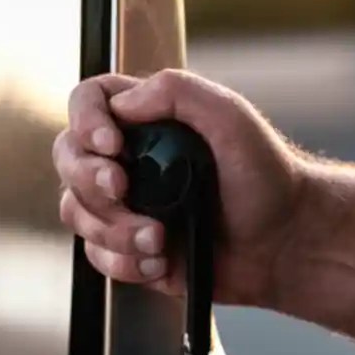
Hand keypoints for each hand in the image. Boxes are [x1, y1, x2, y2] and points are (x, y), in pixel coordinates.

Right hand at [53, 69, 309, 307]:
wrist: (286, 245)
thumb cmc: (267, 177)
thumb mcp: (230, 117)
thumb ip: (177, 92)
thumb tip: (121, 103)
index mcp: (148, 118)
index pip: (88, 101)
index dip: (87, 122)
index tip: (113, 146)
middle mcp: (130, 158)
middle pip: (68, 158)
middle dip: (91, 181)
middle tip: (125, 193)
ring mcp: (127, 204)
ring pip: (76, 211)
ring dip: (113, 229)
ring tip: (159, 240)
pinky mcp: (130, 246)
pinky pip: (96, 254)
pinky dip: (123, 261)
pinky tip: (160, 262)